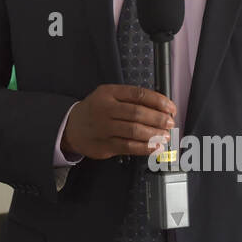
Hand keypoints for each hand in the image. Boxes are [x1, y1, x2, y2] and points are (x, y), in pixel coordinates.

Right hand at [61, 84, 175, 159]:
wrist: (72, 127)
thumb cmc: (95, 110)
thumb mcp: (108, 95)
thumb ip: (129, 98)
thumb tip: (159, 107)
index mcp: (109, 93)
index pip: (138, 94)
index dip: (158, 101)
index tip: (170, 107)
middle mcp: (106, 109)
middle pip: (137, 113)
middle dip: (158, 119)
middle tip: (169, 123)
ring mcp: (105, 128)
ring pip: (134, 131)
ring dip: (154, 134)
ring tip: (165, 135)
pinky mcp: (106, 145)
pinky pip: (129, 147)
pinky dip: (145, 147)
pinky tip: (155, 147)